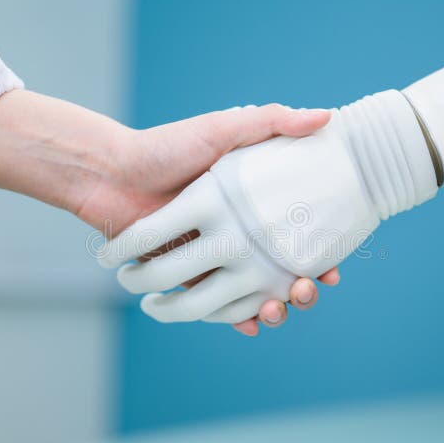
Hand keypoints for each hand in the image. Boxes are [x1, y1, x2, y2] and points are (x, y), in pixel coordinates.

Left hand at [0, 90, 338, 334]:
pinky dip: (232, 319)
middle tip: (305, 292)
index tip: (335, 267)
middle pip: (278, 271)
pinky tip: (251, 324)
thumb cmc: (167, 146)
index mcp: (247, 206)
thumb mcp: (224, 128)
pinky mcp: (182, 277)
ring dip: (270, 308)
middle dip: (298, 289)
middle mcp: (232, 235)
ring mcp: (208, 258)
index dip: (320, 254)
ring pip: (249, 294)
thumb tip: (326, 117)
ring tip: (279, 310)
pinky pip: (212, 305)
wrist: (108, 172)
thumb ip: (272, 122)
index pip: (296, 234)